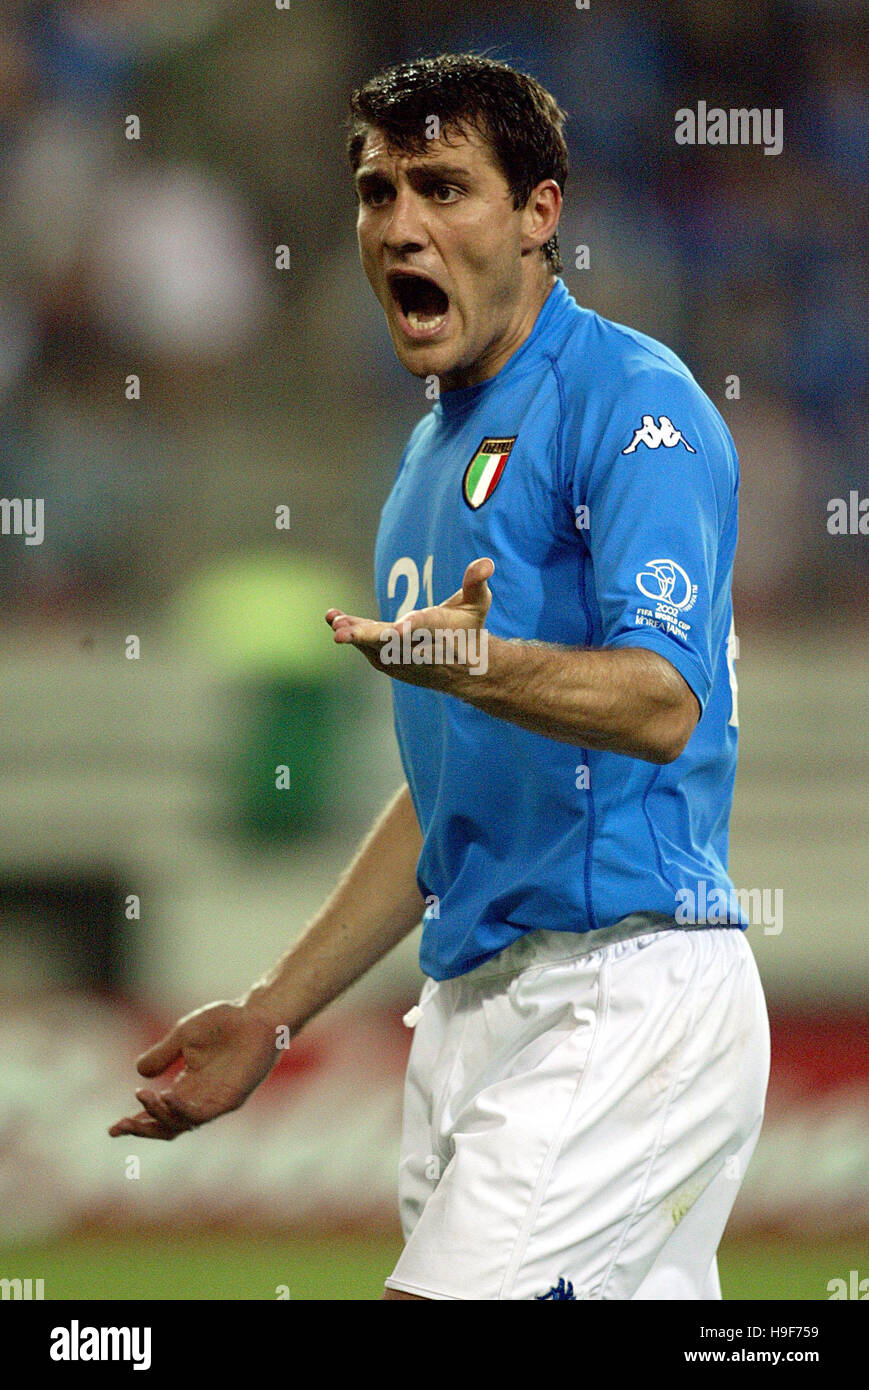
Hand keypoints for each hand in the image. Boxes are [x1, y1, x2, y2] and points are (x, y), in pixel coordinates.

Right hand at [108, 1000, 281, 1140]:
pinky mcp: (229, 1099)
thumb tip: (139, 1073)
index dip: (136, 1121)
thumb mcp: (183, 1036)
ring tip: (144, 1097)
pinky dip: (181, 1110)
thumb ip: (162, 1054)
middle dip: (142, 1129)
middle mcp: (199, 1099)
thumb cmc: (225, 1022)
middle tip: (120, 1126)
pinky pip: (201, 1114)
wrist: (256, 1015)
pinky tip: (167, 1097)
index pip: (159, 1113)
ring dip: (158, 1116)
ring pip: (180, 1124)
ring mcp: (214, 1102)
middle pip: (166, 1126)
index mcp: (187, 1086)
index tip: (113, 1128)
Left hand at [325, 556, 493, 684]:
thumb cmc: (468, 630)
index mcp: (442, 633)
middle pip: (390, 644)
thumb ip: (476, 583)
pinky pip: (367, 649)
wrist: (464, 672)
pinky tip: (334, 618)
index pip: (426, 628)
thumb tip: (486, 563)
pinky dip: (352, 634)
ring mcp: (402, 660)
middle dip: (365, 638)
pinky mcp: (389, 663)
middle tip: (340, 634)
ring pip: (374, 647)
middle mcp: (420, 650)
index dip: (412, 627)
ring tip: (335, 620)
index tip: (397, 630)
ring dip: (354, 634)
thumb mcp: (476, 605)